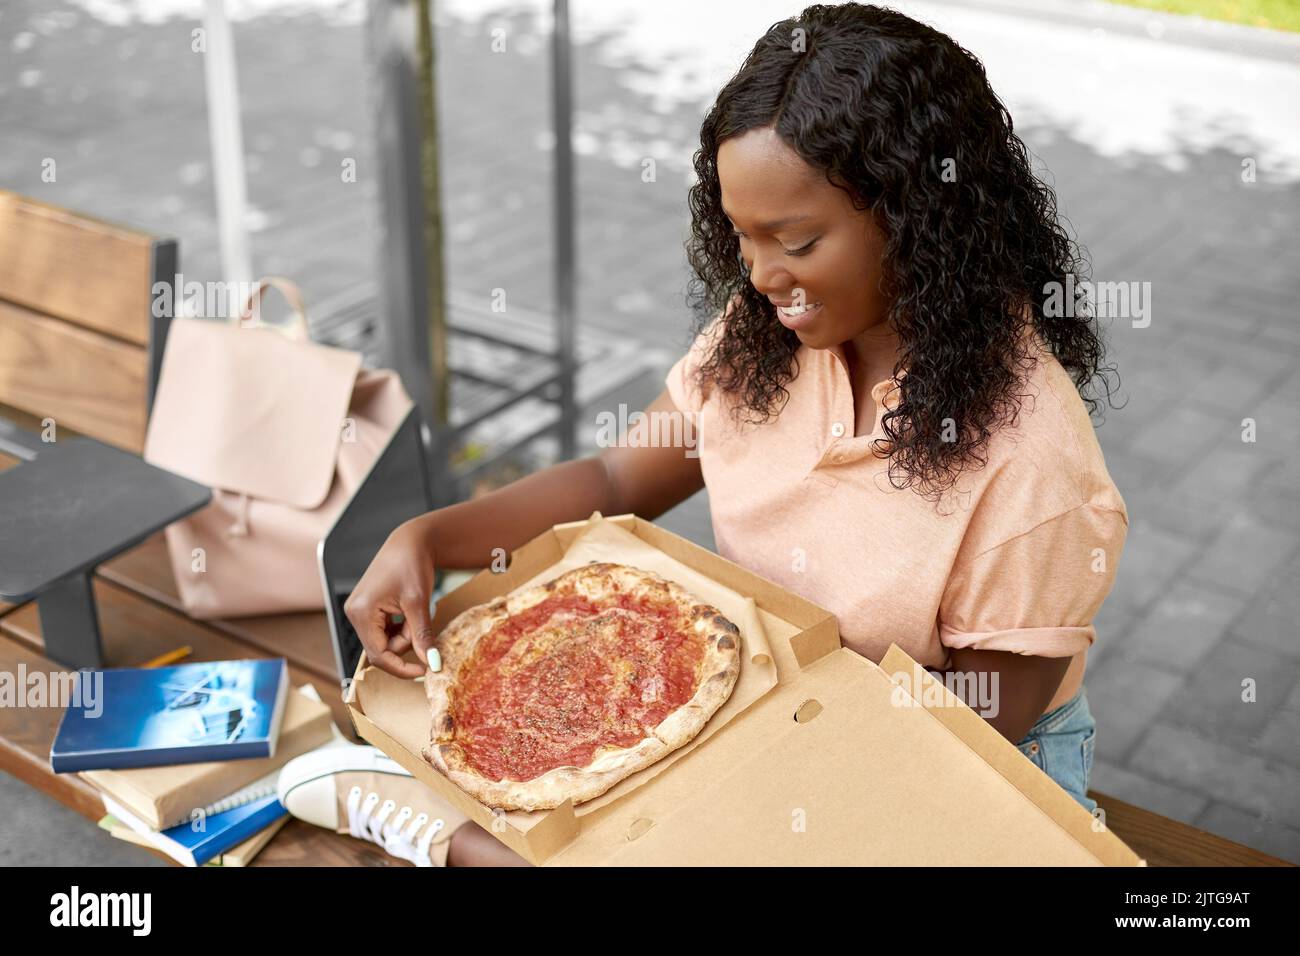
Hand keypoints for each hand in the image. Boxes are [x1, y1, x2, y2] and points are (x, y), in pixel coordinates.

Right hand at [344, 516, 438, 678]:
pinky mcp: (367, 609)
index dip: (402, 668)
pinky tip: (407, 610)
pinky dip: (400, 627)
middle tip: (420, 621)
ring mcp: (359, 611)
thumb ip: (422, 636)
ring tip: (414, 610)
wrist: (411, 541)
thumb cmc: (412, 565)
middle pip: (381, 648)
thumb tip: (432, 664)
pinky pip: (384, 630)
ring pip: (384, 640)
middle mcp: (354, 613)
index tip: (425, 671)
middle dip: (405, 642)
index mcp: (361, 613)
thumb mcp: (419, 603)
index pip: (378, 655)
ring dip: (404, 634)